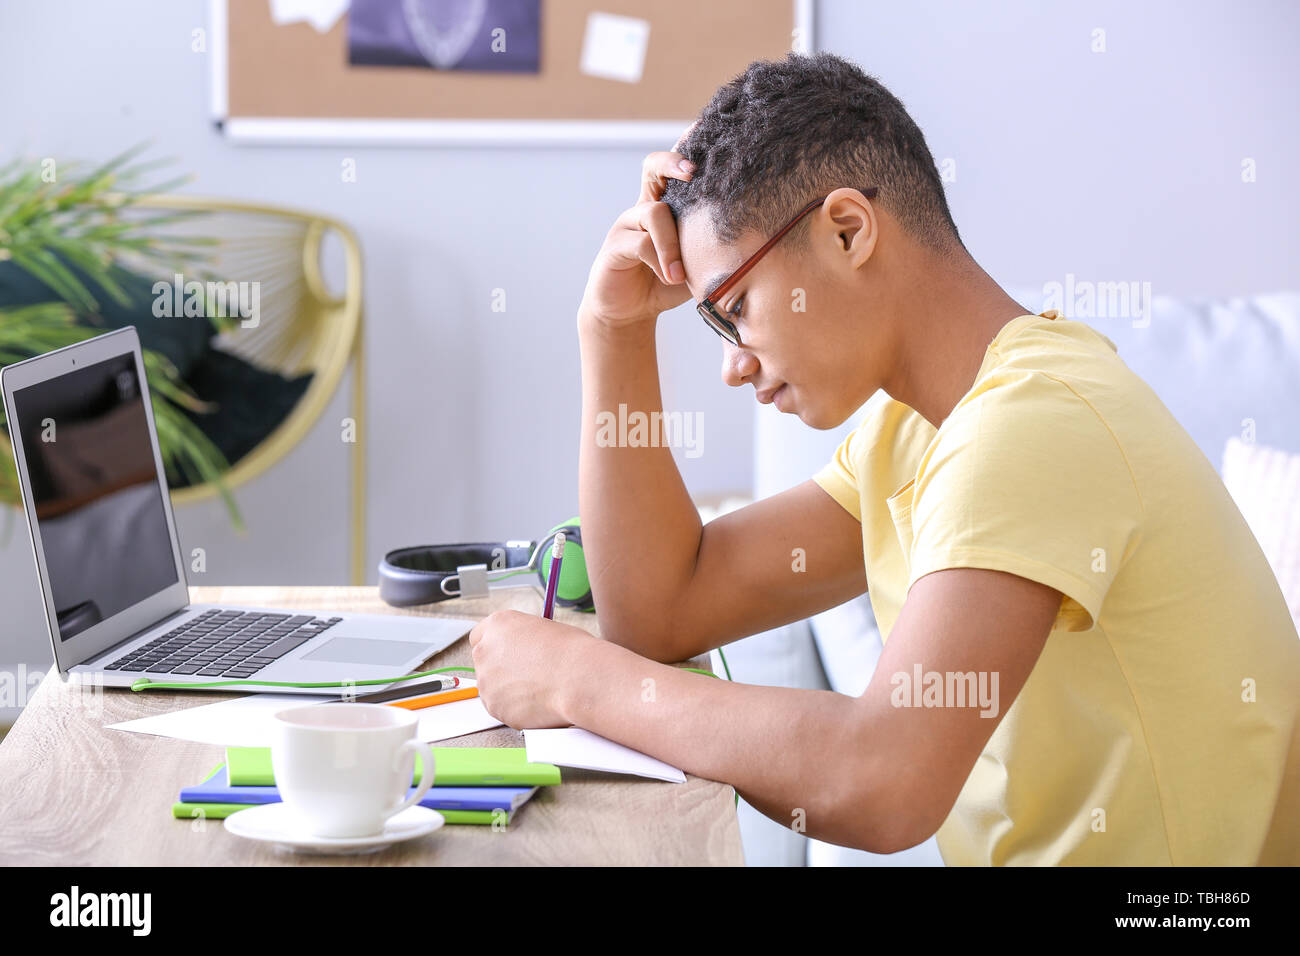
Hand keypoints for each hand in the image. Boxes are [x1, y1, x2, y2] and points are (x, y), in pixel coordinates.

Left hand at [466, 609, 591, 729]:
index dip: (495, 646)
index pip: (480, 635)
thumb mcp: (546, 630)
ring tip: (539, 690)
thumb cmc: (571, 653)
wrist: (579, 679)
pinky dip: (516, 708)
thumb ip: (526, 640)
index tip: (506, 653)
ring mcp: (486, 681)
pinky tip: (538, 702)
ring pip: (493, 688)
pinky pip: (502, 708)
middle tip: (527, 675)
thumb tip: (526, 651)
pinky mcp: (493, 706)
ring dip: (509, 690)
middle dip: (501, 669)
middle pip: (485, 662)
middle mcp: (485, 650)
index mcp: (498, 625)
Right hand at [578, 149, 697, 329]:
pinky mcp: (614, 247)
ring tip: (681, 275)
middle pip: (653, 167)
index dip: (684, 158)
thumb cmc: (665, 286)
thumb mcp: (696, 264)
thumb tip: (754, 240)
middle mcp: (642, 209)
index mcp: (664, 208)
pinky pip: (641, 243)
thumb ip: (712, 248)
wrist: (630, 314)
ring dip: (673, 244)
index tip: (705, 160)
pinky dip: (660, 261)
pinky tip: (669, 279)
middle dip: (674, 164)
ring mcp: (626, 225)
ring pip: (654, 212)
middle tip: (693, 174)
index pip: (671, 169)